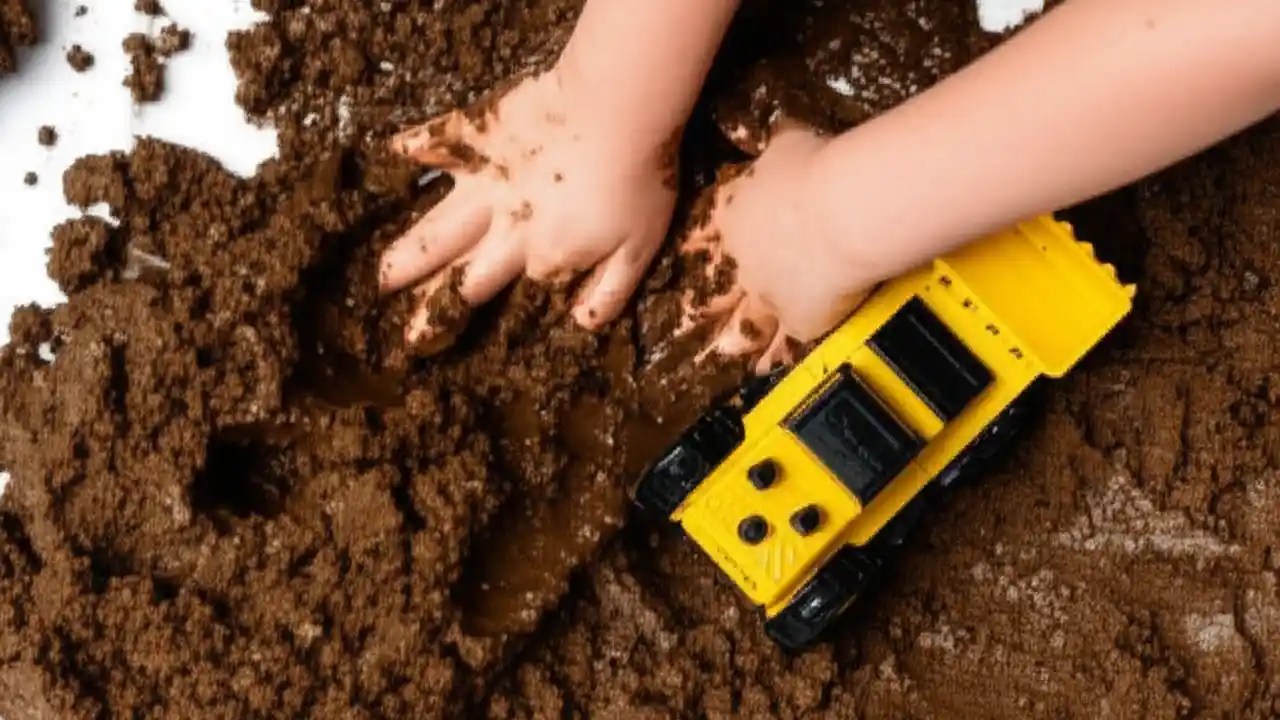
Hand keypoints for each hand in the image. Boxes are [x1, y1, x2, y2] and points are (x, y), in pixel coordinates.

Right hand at [380, 67, 678, 349]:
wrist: (619, 110)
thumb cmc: (639, 183)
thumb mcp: (638, 251)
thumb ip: (609, 292)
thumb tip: (580, 325)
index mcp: (543, 256)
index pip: (510, 291)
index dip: (474, 314)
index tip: (445, 340)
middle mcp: (505, 227)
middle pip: (458, 274)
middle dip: (428, 305)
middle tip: (400, 332)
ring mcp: (488, 182)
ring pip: (439, 226)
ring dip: (409, 253)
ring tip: (381, 277)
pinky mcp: (480, 137)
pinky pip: (440, 142)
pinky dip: (417, 145)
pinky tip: (391, 150)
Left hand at [678, 124, 879, 372]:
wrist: (839, 210)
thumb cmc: (813, 168)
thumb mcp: (783, 143)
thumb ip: (771, 146)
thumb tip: (771, 135)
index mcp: (731, 216)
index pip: (700, 238)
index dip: (691, 252)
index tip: (683, 262)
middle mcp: (740, 263)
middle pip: (711, 292)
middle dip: (695, 311)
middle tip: (682, 326)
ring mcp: (764, 297)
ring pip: (739, 328)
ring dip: (727, 344)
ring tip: (715, 358)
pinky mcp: (795, 322)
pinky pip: (781, 347)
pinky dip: (773, 361)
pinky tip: (765, 371)